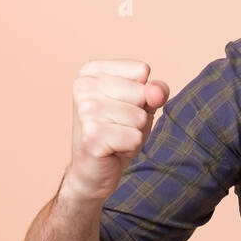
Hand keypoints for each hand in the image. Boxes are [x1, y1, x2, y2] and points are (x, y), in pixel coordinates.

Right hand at [65, 59, 169, 203]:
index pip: (141, 70)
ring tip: (116, 136)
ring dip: (135, 132)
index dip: (142, 93)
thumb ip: (155, 91)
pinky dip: (131, 147)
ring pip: (140, 117)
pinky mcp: (92, 135)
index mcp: (92, 71)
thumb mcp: (142, 104)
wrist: (94, 170)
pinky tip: (113, 149)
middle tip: (119, 125)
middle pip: (142, 93)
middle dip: (139, 114)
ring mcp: (86, 110)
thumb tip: (156, 91)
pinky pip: (135, 137)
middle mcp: (83, 86)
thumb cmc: (118, 130)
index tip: (122, 106)